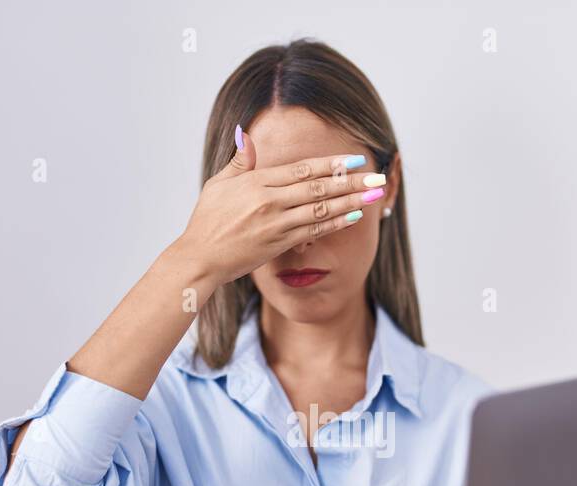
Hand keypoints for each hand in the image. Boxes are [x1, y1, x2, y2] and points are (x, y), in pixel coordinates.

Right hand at [175, 127, 380, 286]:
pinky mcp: (279, 244)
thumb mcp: (219, 184)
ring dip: (350, 201)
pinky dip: (335, 222)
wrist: (200, 258)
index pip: (302, 168)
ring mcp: (276, 223)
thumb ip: (239, 162)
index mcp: (257, 181)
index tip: (355, 158)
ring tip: (373, 195)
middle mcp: (270, 200)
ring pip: (321, 208)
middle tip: (376, 176)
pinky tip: (353, 216)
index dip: (331, 163)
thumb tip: (246, 136)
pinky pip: (313, 230)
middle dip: (351, 180)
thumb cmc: (207, 221)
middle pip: (318, 186)